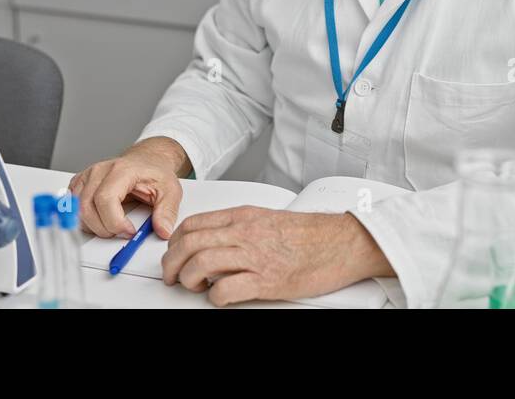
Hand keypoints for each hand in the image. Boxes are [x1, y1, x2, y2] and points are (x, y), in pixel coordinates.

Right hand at [68, 137, 190, 239]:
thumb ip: (167, 211)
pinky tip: (100, 218)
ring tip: (113, 224)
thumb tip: (162, 230)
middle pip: (87, 207)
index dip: (114, 222)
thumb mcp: (171, 190)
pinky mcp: (80, 182)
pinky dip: (83, 218)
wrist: (147, 160)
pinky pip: (71, 205)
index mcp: (122, 170)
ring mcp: (88, 176)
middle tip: (122, 231)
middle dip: (104, 228)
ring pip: (76, 209)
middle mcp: (100, 171)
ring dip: (92, 225)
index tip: (129, 231)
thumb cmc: (155, 172)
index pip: (105, 199)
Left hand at [160, 207, 393, 305]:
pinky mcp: (266, 281)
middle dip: (172, 263)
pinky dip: (215, 297)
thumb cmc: (312, 235)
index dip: (176, 242)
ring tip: (193, 286)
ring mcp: (255, 256)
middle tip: (172, 275)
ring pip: (201, 263)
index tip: (173, 253)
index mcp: (245, 216)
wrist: (342, 243)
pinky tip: (219, 296)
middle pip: (190, 244)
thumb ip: (242, 227)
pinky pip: (225, 290)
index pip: (194, 224)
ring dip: (188, 279)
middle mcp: (245, 233)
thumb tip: (217, 240)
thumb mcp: (270, 219)